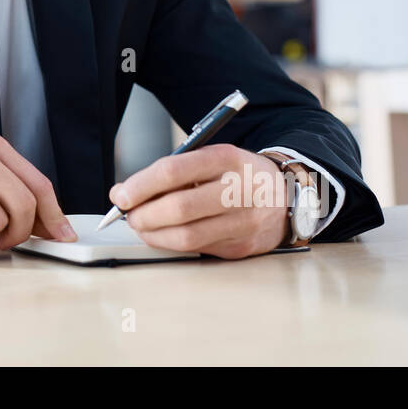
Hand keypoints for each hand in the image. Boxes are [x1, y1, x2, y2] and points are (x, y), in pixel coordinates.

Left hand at [107, 144, 289, 259]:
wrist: (286, 196)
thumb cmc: (237, 175)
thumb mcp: (213, 159)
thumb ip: (174, 171)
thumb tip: (127, 193)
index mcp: (227, 158)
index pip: (174, 170)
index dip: (141, 185)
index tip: (121, 195)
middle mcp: (239, 190)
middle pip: (179, 207)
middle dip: (144, 214)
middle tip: (129, 215)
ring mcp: (243, 222)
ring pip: (187, 236)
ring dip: (153, 234)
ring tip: (142, 226)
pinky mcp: (242, 247)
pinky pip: (198, 249)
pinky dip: (172, 244)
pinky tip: (164, 235)